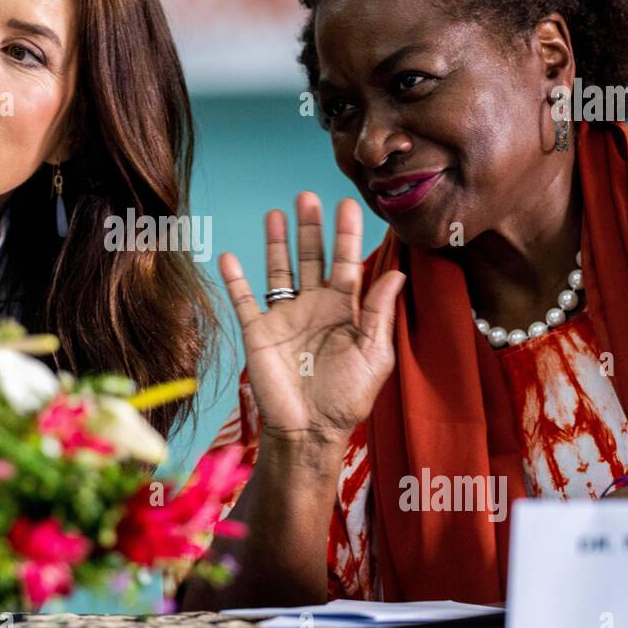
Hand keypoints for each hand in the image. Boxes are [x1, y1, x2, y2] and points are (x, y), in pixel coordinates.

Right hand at [218, 193, 405, 446]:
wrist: (309, 431)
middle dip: (310, 228)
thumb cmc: (347, 398)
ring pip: (279, 270)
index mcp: (344, 310)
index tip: (348, 205)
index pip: (347, 263)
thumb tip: (397, 273)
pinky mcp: (258, 332)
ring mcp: (284, 317)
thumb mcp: (374, 355)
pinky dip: (235, 279)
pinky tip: (229, 257)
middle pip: (311, 258)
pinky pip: (244, 300)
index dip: (347, 235)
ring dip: (277, 243)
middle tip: (307, 196)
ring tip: (276, 213)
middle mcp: (314, 307)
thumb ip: (379, 313)